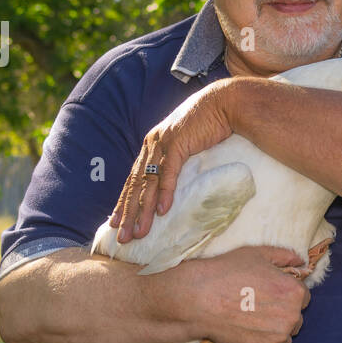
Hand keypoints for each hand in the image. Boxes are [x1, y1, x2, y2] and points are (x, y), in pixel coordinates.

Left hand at [110, 79, 238, 242]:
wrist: (224, 104)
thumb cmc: (208, 125)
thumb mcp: (186, 144)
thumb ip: (175, 159)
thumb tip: (172, 180)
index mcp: (151, 146)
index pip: (133, 179)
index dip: (124, 202)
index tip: (117, 223)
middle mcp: (152, 145)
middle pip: (136, 185)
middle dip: (128, 213)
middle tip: (123, 238)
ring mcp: (163, 144)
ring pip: (149, 183)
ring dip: (144, 210)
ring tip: (140, 232)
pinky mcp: (178, 143)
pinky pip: (169, 173)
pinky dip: (165, 193)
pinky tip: (162, 211)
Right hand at [151, 246, 314, 342]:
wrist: (199, 298)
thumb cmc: (227, 272)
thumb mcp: (258, 254)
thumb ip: (285, 256)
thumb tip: (301, 260)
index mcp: (294, 292)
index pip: (303, 298)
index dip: (286, 295)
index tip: (270, 294)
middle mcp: (291, 317)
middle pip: (295, 319)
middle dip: (281, 314)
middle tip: (257, 307)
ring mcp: (277, 338)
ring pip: (283, 337)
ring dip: (272, 331)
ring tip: (249, 320)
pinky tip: (242, 331)